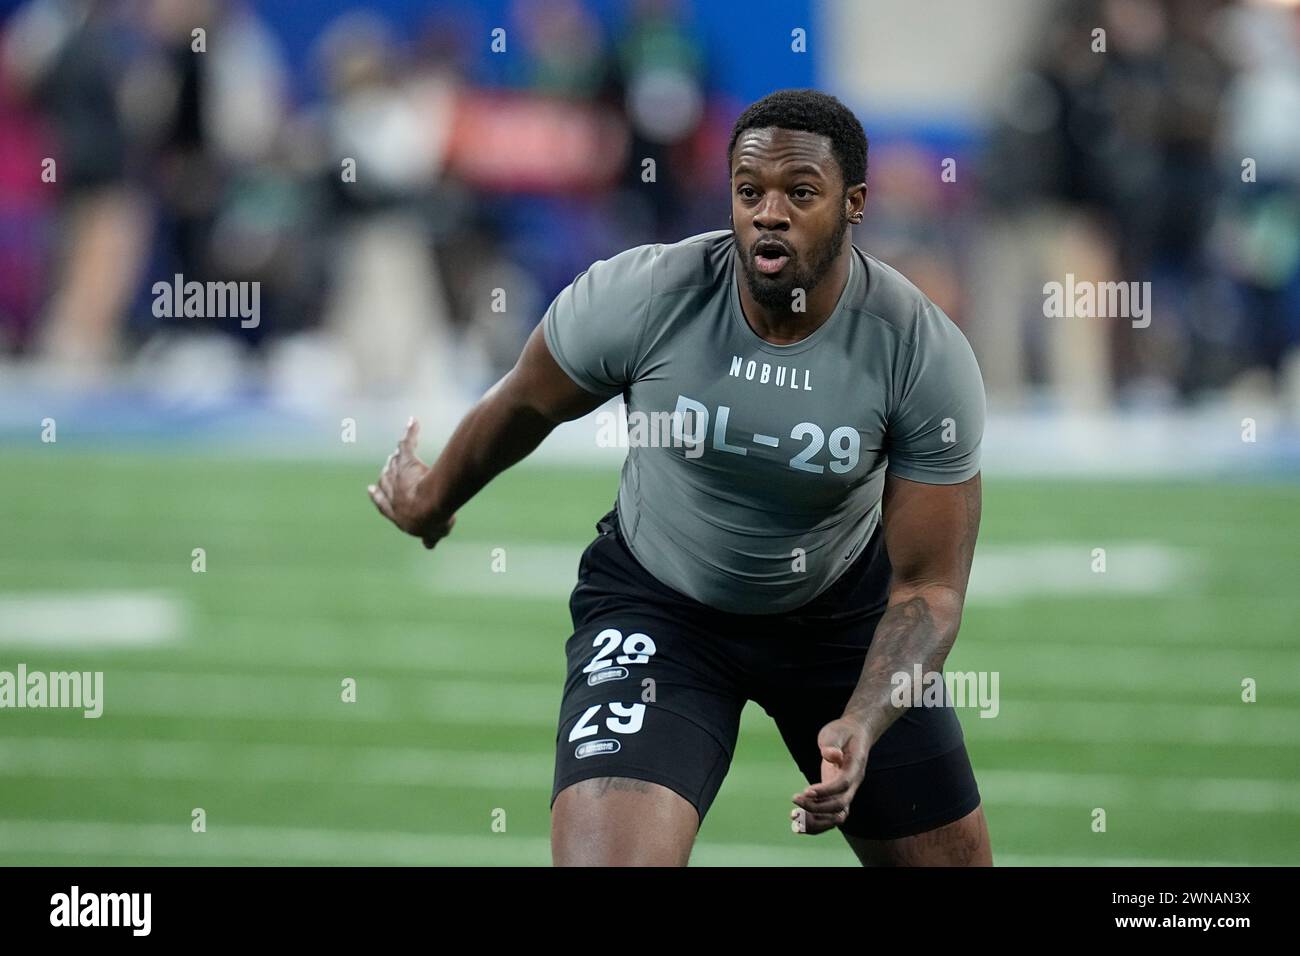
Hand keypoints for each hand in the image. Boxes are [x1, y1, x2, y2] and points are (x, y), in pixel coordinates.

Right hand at [367, 417, 456, 548]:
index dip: (378, 497)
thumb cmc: (431, 520)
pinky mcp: (407, 463)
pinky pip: (407, 445)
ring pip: (395, 463)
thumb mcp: (434, 532)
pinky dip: (410, 432)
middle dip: (386, 473)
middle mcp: (393, 493)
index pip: (383, 504)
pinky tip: (413, 422)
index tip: (371, 489)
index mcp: (396, 512)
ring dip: (398, 456)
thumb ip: (431, 537)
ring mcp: (398, 476)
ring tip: (400, 450)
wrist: (429, 505)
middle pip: (385, 480)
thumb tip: (429, 545)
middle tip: (386, 465)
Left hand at [790, 716, 871, 833]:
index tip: (805, 791)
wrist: (855, 735)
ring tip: (794, 818)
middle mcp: (853, 785)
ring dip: (816, 822)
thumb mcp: (836, 732)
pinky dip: (816, 822)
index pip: (842, 785)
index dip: (825, 791)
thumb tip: (832, 755)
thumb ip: (832, 744)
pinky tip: (798, 822)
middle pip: (839, 806)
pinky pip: (829, 816)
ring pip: (836, 817)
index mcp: (855, 768)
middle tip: (795, 800)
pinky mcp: (836, 796)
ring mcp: (846, 792)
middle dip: (816, 808)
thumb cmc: (843, 732)